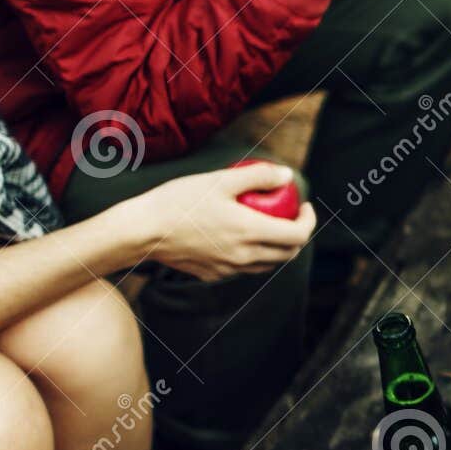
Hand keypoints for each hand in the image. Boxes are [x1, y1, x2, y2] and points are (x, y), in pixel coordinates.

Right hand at [123, 162, 315, 280]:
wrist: (142, 231)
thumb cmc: (179, 200)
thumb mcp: (220, 180)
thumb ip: (258, 176)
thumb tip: (286, 174)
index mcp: (251, 233)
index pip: (298, 236)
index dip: (308, 221)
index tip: (304, 206)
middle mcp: (244, 258)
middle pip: (287, 254)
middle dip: (297, 235)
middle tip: (291, 215)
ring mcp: (229, 270)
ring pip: (267, 264)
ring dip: (277, 248)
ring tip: (269, 226)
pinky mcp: (213, 275)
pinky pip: (243, 268)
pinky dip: (252, 255)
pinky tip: (240, 237)